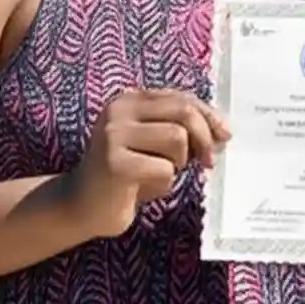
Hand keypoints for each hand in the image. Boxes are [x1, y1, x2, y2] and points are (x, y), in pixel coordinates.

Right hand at [65, 89, 229, 236]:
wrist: (80, 207)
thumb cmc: (125, 175)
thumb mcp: (152, 144)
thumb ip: (180, 128)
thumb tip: (222, 130)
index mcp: (129, 100)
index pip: (181, 97)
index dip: (208, 115)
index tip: (224, 135)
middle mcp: (118, 111)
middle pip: (183, 112)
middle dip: (203, 137)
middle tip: (208, 162)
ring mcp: (114, 135)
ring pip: (177, 139)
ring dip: (178, 164)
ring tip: (158, 174)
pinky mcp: (115, 163)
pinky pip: (164, 170)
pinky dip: (164, 184)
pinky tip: (142, 190)